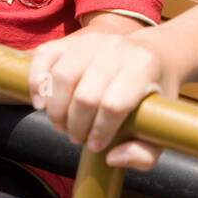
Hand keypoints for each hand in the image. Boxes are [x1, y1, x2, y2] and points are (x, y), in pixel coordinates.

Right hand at [28, 31, 170, 169]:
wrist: (153, 55)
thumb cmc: (153, 96)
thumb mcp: (161, 127)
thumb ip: (144, 154)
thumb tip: (112, 158)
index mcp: (143, 67)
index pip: (113, 104)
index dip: (100, 131)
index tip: (97, 145)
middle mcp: (118, 48)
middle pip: (85, 96)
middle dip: (76, 126)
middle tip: (78, 137)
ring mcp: (93, 41)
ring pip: (62, 77)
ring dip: (56, 110)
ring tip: (62, 125)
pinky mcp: (72, 40)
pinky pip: (45, 56)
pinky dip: (36, 81)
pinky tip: (40, 103)